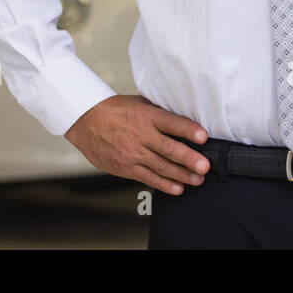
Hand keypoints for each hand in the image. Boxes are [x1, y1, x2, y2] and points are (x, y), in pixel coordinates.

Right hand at [64, 94, 210, 195]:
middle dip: (189, 159)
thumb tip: (185, 122)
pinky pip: (148, 178)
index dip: (189, 130)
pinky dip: (164, 184)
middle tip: (205, 166)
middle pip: (169, 148)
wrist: (87, 121)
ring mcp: (133, 153)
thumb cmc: (117, 111)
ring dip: (182, 175)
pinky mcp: (126, 167)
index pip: (172, 123)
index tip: (204, 137)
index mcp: (148, 115)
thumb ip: (160, 113)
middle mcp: (141, 135)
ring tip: (198, 180)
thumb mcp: (140, 104)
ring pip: (161, 166)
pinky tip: (178, 188)